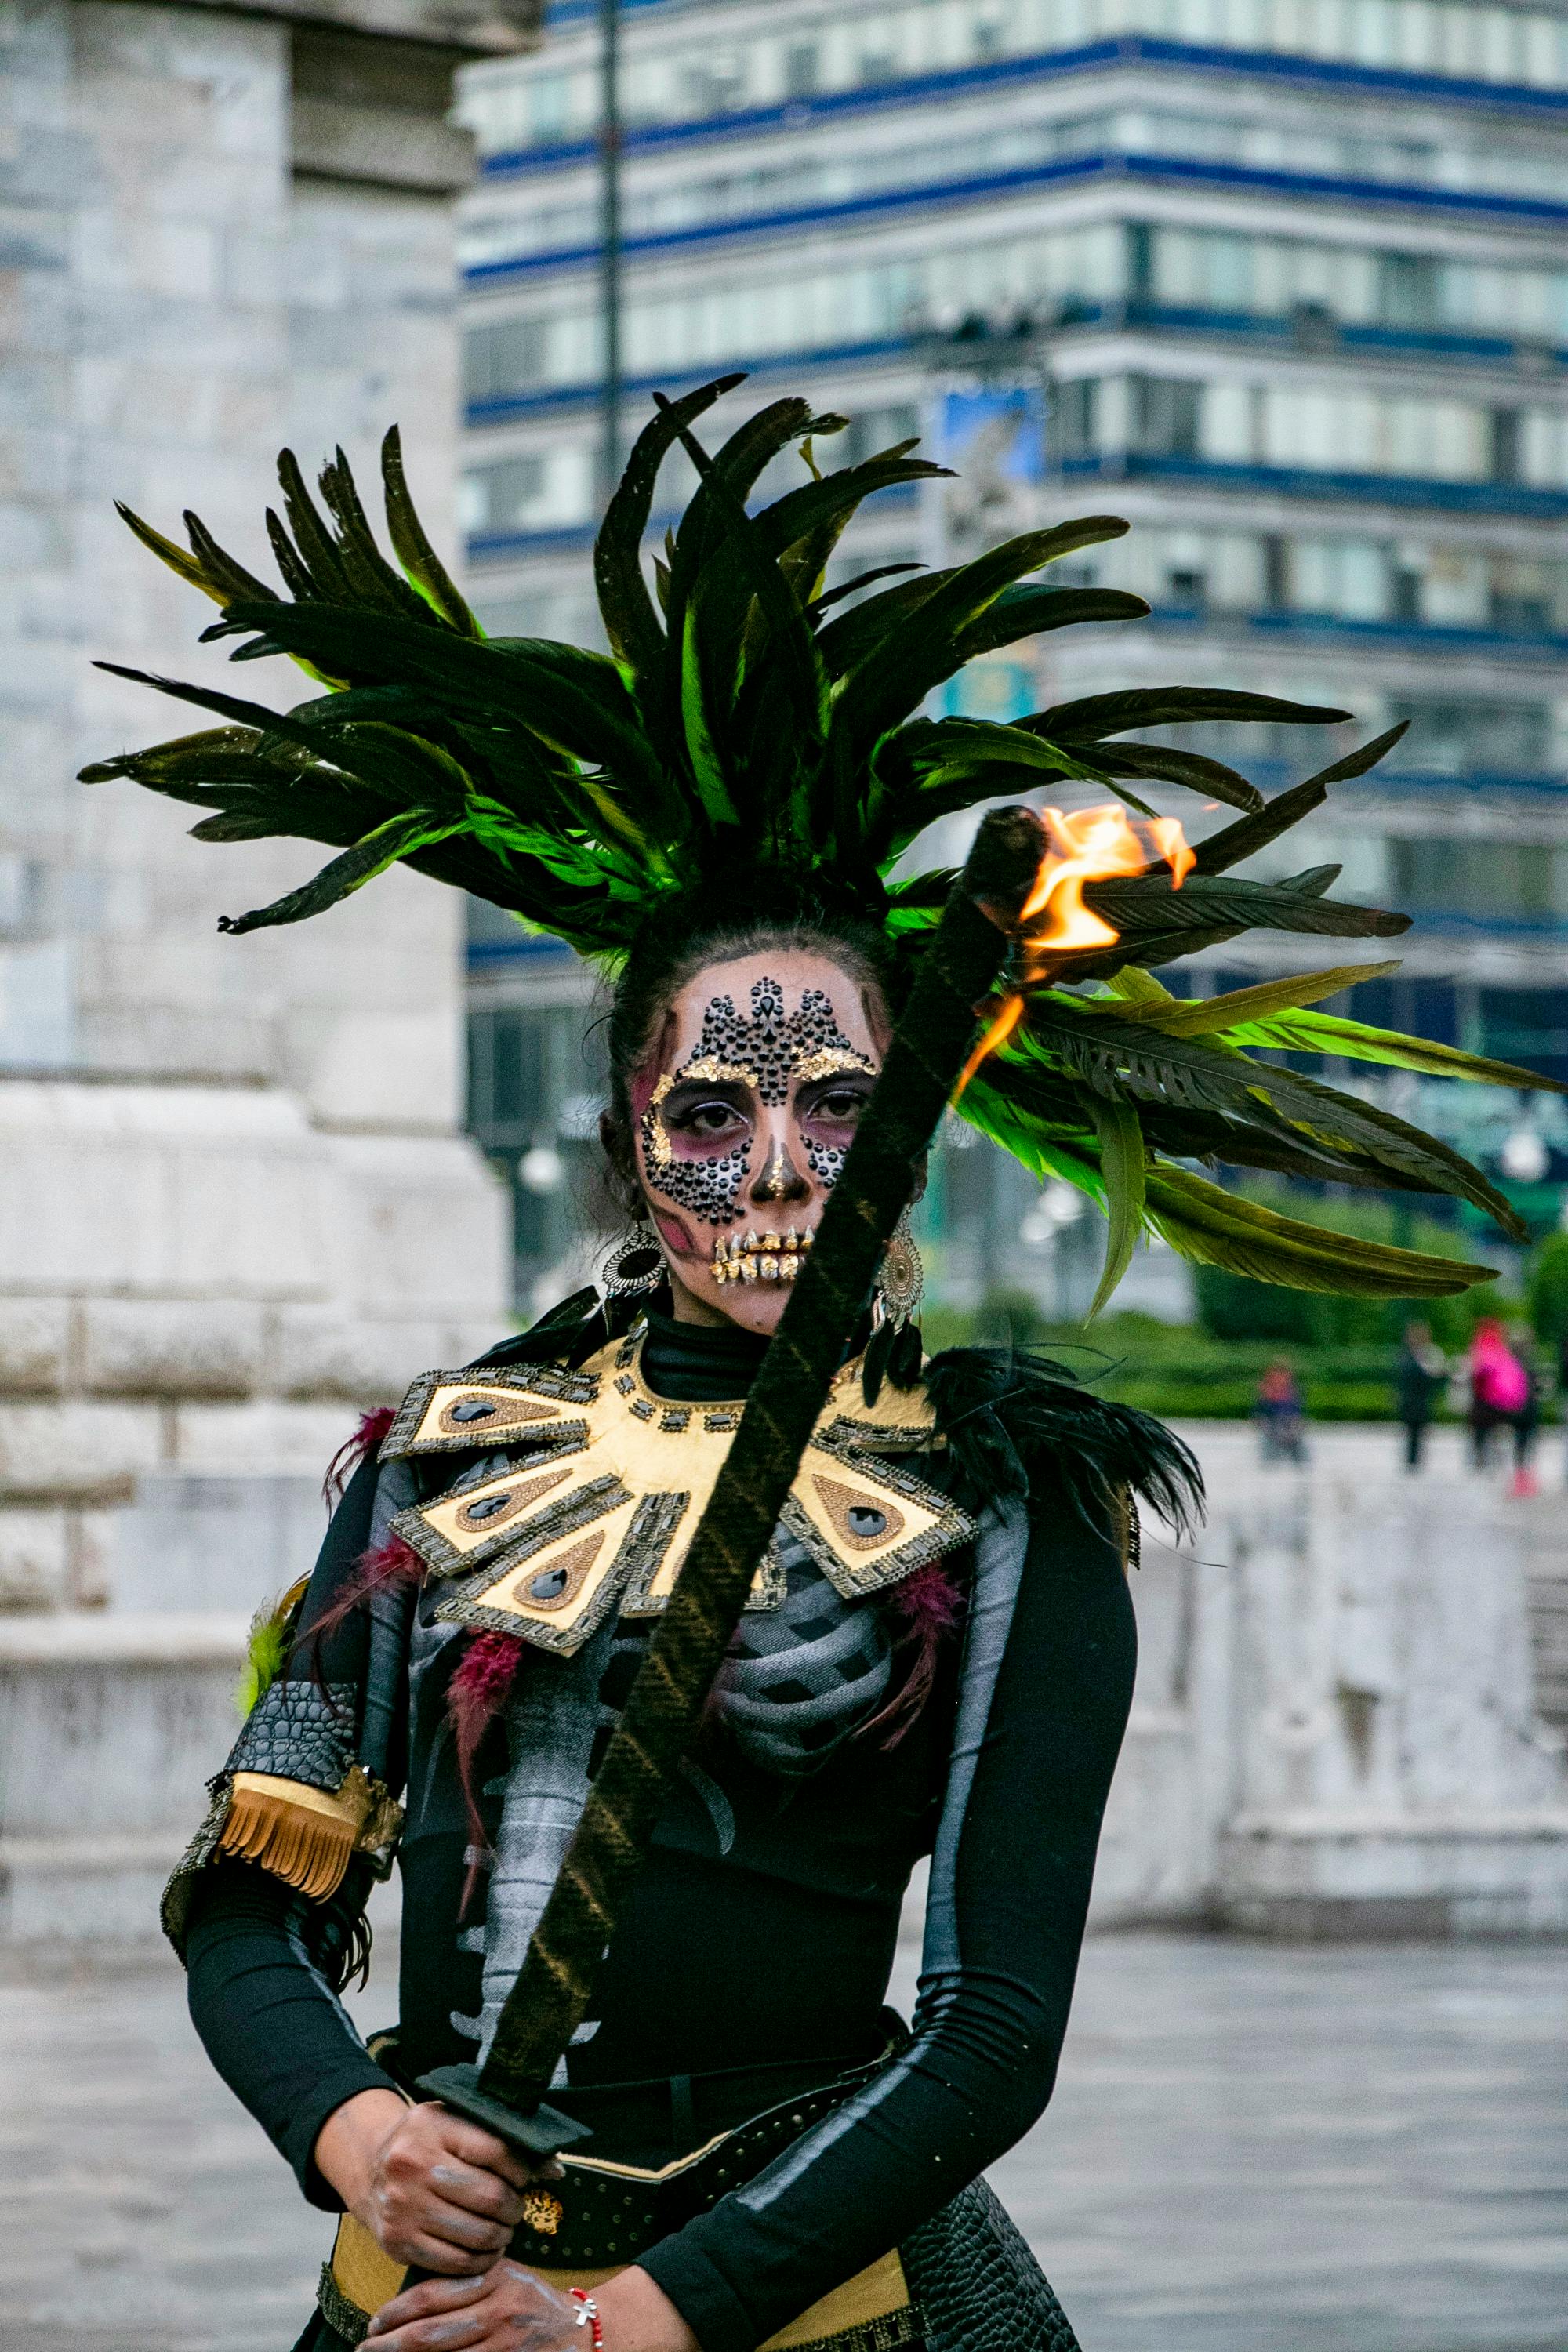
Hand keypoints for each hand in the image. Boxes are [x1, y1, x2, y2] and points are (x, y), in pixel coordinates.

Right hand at [314, 2090, 560, 2275]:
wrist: (370, 2168)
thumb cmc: (428, 2143)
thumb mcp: (458, 2124)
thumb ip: (503, 2139)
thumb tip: (556, 2170)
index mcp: (432, 2126)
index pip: (496, 2150)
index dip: (522, 2169)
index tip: (526, 2177)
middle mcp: (412, 2164)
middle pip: (489, 2196)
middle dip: (514, 2208)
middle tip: (516, 2209)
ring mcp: (402, 2206)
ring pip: (475, 2234)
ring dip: (501, 2237)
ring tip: (503, 2229)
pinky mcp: (396, 2241)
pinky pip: (453, 2263)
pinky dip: (479, 2262)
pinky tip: (485, 2250)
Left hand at [364, 2260, 578, 2347]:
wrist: (579, 2331)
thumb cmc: (531, 2300)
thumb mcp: (504, 2275)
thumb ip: (468, 2279)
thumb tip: (412, 2297)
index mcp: (494, 2278)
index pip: (433, 2295)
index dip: (397, 2311)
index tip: (375, 2322)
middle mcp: (498, 2310)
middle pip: (432, 2333)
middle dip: (391, 2344)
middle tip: (365, 2348)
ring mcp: (505, 2344)